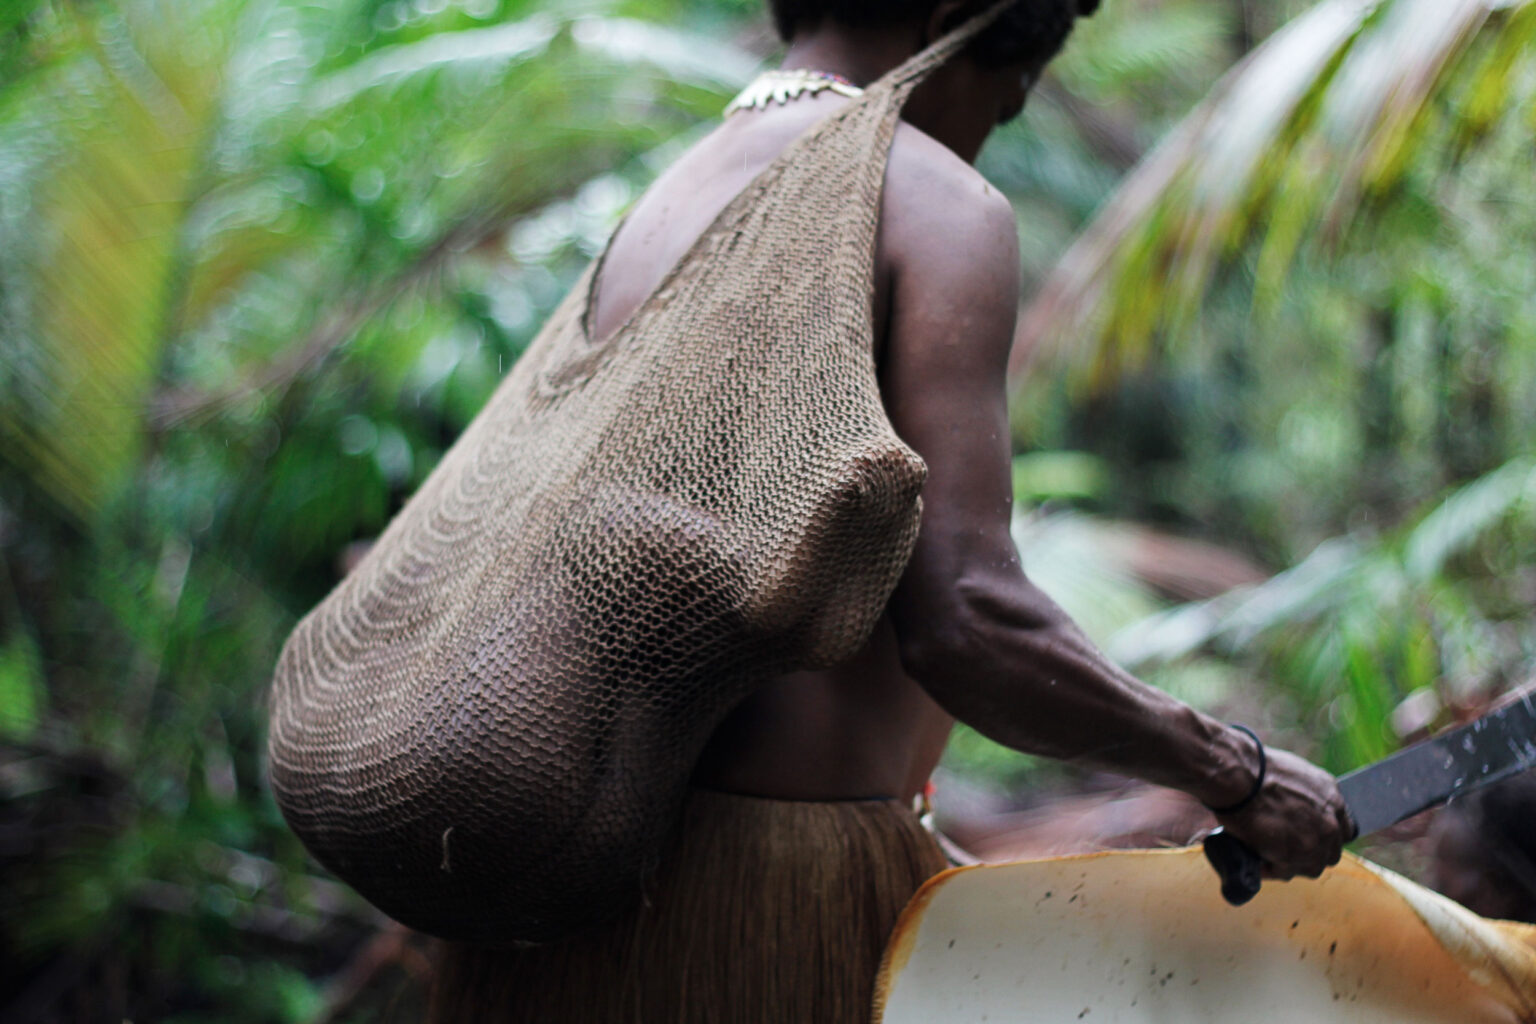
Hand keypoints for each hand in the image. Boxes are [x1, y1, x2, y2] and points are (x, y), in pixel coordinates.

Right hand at [1215, 746, 1356, 880]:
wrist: (1240, 776)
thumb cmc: (1255, 769)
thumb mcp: (1294, 774)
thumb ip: (1305, 795)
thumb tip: (1294, 809)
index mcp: (1332, 798)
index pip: (1341, 829)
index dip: (1322, 836)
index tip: (1307, 837)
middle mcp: (1331, 821)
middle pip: (1329, 852)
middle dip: (1309, 854)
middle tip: (1285, 849)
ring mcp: (1316, 840)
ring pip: (1310, 866)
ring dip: (1291, 864)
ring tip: (1267, 856)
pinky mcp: (1296, 855)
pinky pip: (1286, 872)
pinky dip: (1271, 870)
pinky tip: (1258, 862)